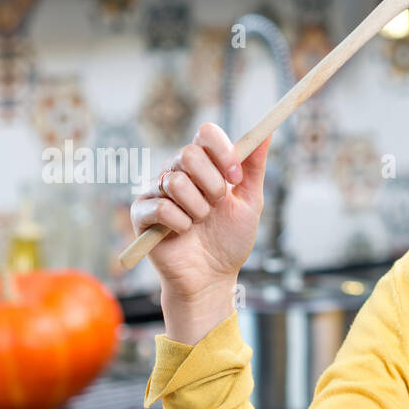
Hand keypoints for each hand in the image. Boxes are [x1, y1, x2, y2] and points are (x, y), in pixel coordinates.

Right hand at [129, 123, 271, 299]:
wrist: (213, 276)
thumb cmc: (230, 240)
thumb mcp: (250, 202)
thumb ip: (254, 167)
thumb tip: (268, 132)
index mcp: (204, 165)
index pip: (206, 133)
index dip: (222, 152)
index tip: (235, 177)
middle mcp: (177, 172)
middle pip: (188, 153)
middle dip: (212, 185)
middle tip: (216, 207)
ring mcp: (156, 191)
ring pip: (175, 182)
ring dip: (198, 210)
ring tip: (200, 223)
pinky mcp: (141, 213)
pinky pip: (161, 207)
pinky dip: (180, 224)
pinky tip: (183, 233)